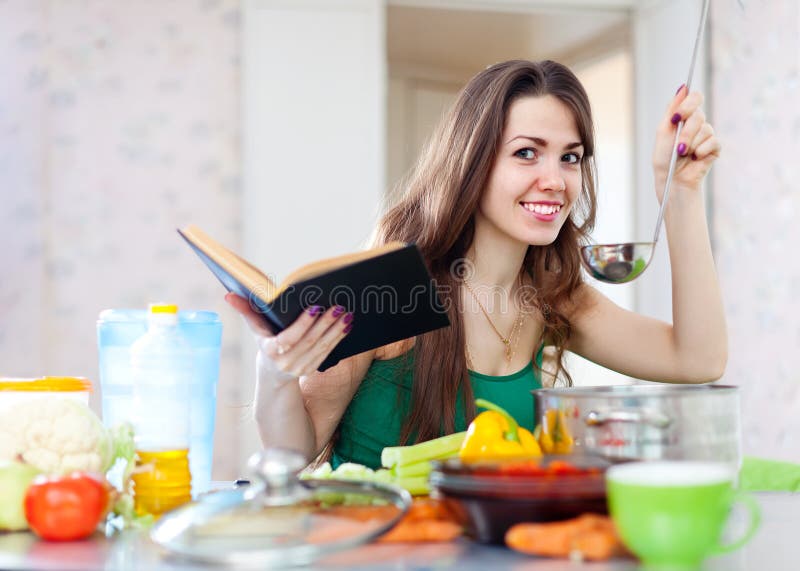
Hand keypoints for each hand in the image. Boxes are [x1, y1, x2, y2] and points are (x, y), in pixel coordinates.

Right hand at [225, 293, 352, 379]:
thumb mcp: (255, 330)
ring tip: (346, 314)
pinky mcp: (313, 368)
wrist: (273, 374)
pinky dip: (338, 338)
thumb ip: (246, 311)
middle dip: (325, 323)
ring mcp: (301, 367)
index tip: (315, 307)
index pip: (290, 337)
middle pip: (310, 341)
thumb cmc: (264, 343)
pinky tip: (347, 325)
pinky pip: (328, 352)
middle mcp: (287, 362)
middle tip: (338, 306)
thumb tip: (229, 295)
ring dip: (336, 330)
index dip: (303, 323)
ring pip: (322, 347)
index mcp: (272, 351)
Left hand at [652, 86, 720, 200]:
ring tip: (683, 155)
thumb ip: (673, 109)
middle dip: (686, 133)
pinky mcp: (714, 147)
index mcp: (684, 117)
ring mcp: (707, 135)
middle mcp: (696, 123)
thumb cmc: (664, 157)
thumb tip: (683, 87)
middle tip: (678, 147)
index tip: (677, 117)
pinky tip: (695, 158)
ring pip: (706, 129)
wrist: (671, 179)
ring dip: (691, 144)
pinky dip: (701, 151)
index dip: (688, 104)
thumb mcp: (663, 131)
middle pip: (699, 115)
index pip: (694, 97)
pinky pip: (713, 142)